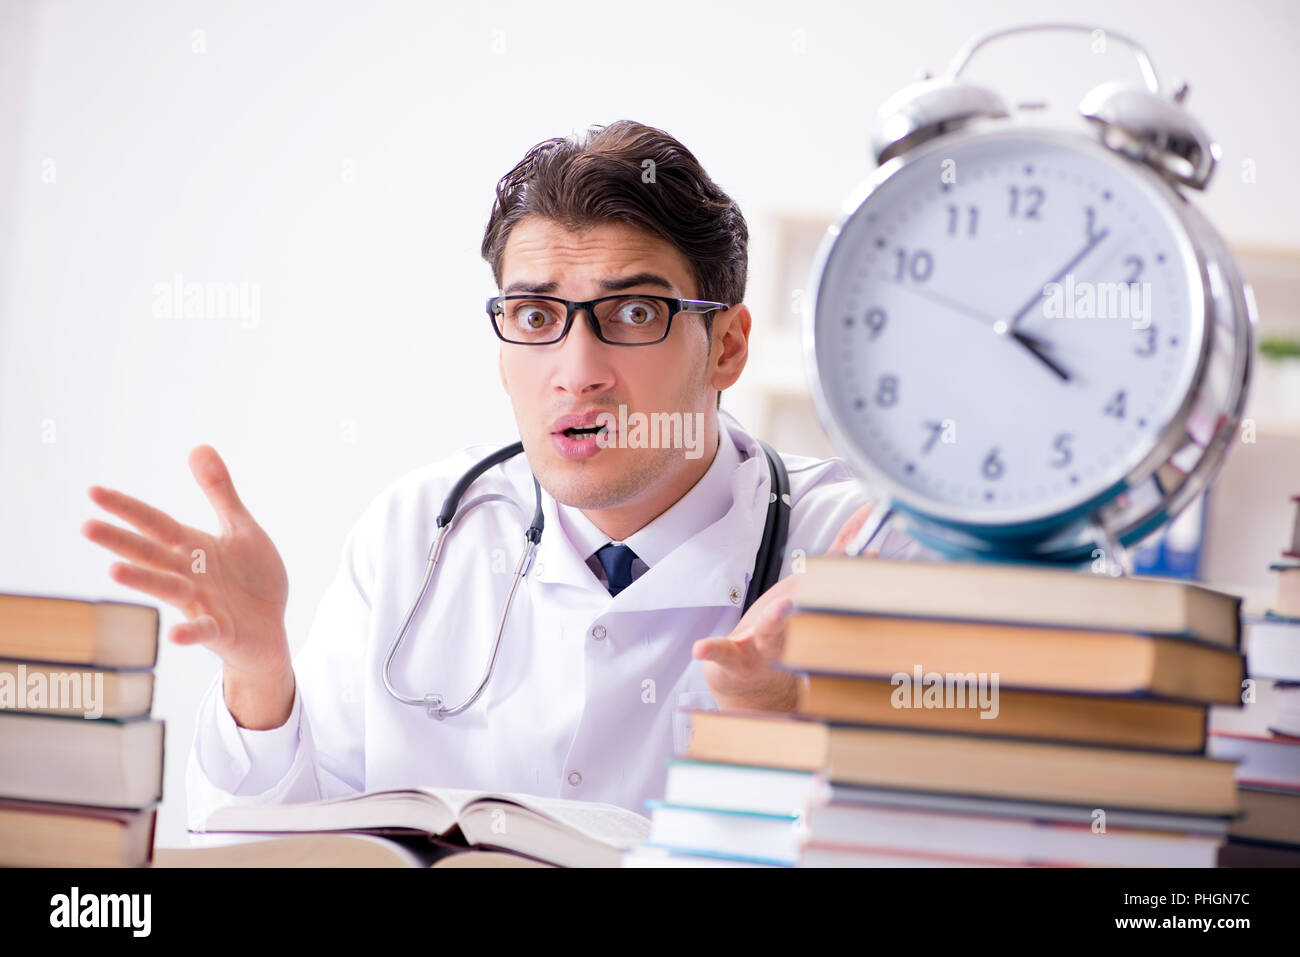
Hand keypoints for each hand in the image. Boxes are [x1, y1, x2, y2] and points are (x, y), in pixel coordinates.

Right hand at [81, 445, 293, 727]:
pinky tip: (176, 633)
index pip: (154, 523)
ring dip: (144, 582)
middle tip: (86, 527)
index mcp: (193, 547)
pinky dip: (191, 632)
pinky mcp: (221, 630)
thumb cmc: (252, 579)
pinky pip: (204, 631)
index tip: (93, 491)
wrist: (271, 628)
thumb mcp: (240, 528)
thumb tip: (199, 445)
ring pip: (169, 590)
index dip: (127, 508)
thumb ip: (219, 492)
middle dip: (121, 541)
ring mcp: (203, 603)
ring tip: (113, 571)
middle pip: (151, 554)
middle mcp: (190, 575)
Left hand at [692, 502, 878, 712]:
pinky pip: (722, 652)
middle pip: (821, 609)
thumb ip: (836, 564)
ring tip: (781, 606)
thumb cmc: (786, 630)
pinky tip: (699, 648)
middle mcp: (796, 632)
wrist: (755, 679)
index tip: (868, 551)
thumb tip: (866, 531)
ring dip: (776, 620)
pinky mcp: (735, 657)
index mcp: (814, 616)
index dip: (851, 572)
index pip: (835, 591)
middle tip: (831, 583)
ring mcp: (763, 646)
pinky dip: (712, 650)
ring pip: (771, 632)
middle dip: (829, 596)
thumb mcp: (812, 598)